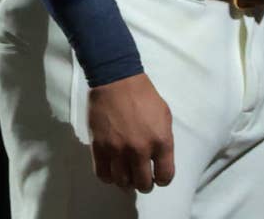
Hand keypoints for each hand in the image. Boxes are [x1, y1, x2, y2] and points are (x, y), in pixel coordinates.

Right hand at [86, 72, 175, 193]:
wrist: (116, 80)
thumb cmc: (144, 95)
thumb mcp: (165, 116)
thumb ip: (164, 140)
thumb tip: (158, 159)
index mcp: (161, 142)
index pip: (165, 176)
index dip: (162, 179)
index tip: (157, 175)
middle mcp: (140, 150)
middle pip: (143, 184)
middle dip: (144, 184)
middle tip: (141, 177)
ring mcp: (117, 149)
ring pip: (122, 182)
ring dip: (126, 182)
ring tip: (125, 175)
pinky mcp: (99, 146)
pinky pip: (103, 173)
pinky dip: (108, 177)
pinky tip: (111, 171)